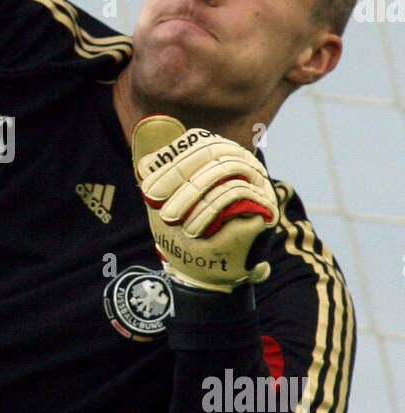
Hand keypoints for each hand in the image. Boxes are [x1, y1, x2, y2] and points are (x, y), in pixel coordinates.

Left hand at [131, 115, 278, 291]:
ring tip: (170, 217)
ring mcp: (257, 180)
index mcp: (218, 154)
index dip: (170, 159)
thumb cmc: (184, 230)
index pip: (197, 141)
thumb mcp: (164, 199)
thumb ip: (157, 176)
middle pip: (211, 151)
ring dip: (190, 194)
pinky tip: (193, 228)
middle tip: (152, 199)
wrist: (205, 271)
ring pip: (225, 169)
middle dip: (177, 175)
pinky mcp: (266, 203)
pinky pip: (238, 191)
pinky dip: (209, 209)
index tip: (146, 186)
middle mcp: (242, 161)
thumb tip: (145, 160)